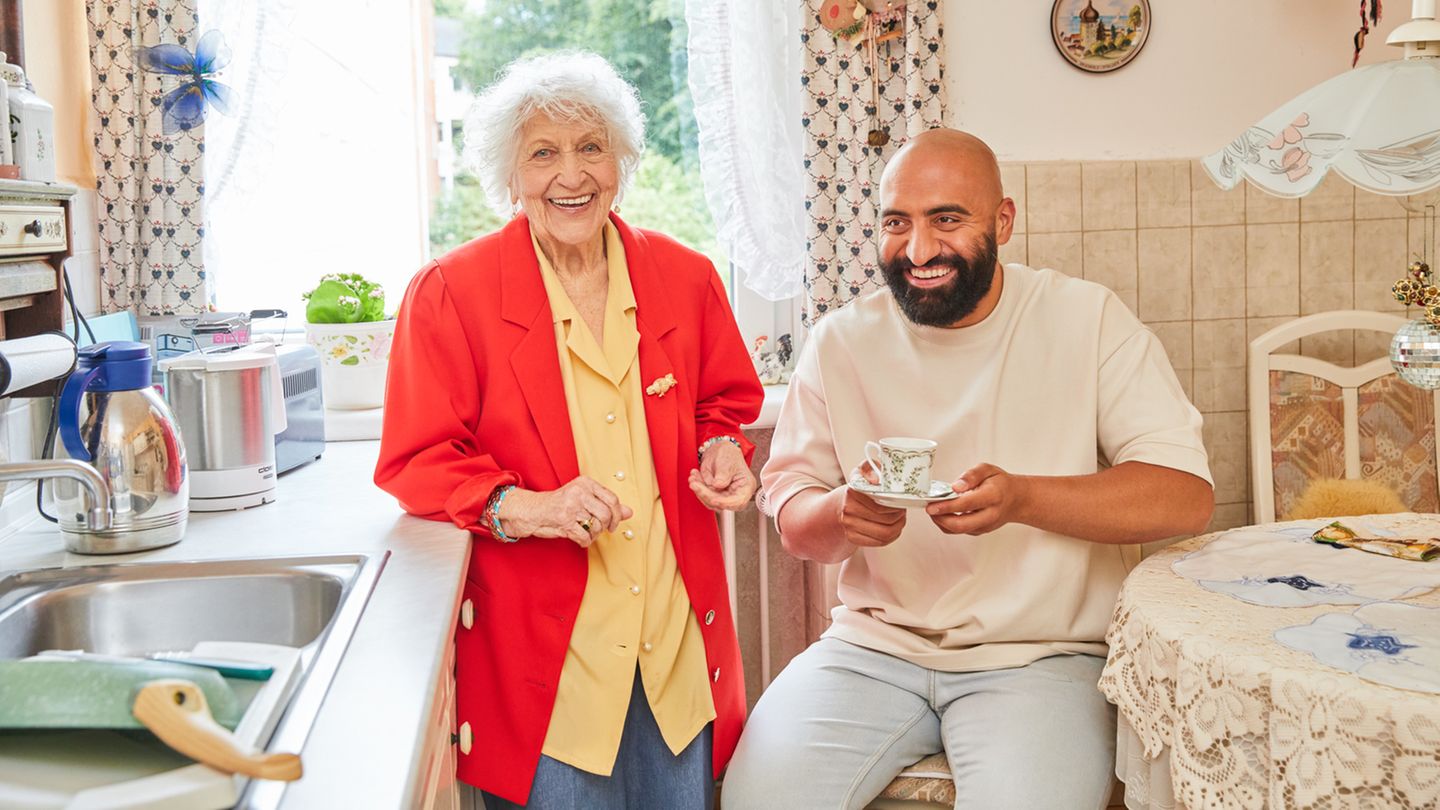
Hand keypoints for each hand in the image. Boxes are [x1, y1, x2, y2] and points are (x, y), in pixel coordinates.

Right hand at [498, 477, 633, 547]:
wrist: (533, 511)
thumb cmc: (559, 505)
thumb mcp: (584, 499)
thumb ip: (606, 505)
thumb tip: (629, 512)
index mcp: (585, 483)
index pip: (612, 499)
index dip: (617, 515)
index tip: (613, 524)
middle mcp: (579, 492)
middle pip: (607, 514)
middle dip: (606, 527)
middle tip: (600, 531)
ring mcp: (571, 506)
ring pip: (596, 526)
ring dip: (594, 535)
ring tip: (586, 533)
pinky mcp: (564, 521)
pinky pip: (585, 537)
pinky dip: (585, 542)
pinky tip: (579, 539)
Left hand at [689, 440, 755, 510]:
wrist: (718, 451)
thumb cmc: (728, 454)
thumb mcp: (727, 460)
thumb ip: (723, 474)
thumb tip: (717, 485)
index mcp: (746, 486)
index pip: (739, 500)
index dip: (726, 502)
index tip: (713, 499)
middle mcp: (736, 493)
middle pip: (722, 503)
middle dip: (706, 494)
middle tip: (695, 483)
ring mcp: (725, 495)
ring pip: (710, 501)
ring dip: (699, 490)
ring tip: (693, 477)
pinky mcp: (714, 495)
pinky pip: (704, 496)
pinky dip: (697, 487)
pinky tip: (694, 477)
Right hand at [834, 460, 905, 547]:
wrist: (842, 505)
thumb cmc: (859, 487)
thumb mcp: (863, 471)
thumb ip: (870, 467)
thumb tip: (875, 480)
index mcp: (852, 491)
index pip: (881, 505)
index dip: (896, 506)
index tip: (901, 502)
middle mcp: (847, 510)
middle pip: (885, 520)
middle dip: (900, 517)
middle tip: (903, 512)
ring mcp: (849, 526)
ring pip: (884, 533)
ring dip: (898, 528)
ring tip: (900, 520)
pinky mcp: (852, 538)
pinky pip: (879, 542)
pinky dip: (891, 537)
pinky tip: (893, 529)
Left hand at [924, 463, 1027, 535]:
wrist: (1017, 500)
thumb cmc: (1000, 483)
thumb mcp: (988, 469)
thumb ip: (971, 475)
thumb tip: (955, 487)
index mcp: (993, 496)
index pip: (967, 504)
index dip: (947, 506)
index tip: (931, 505)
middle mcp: (990, 515)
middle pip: (961, 525)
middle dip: (940, 519)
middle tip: (928, 508)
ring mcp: (985, 526)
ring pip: (958, 530)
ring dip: (941, 522)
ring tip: (934, 509)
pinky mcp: (980, 531)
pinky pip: (960, 531)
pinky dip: (947, 524)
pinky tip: (943, 513)